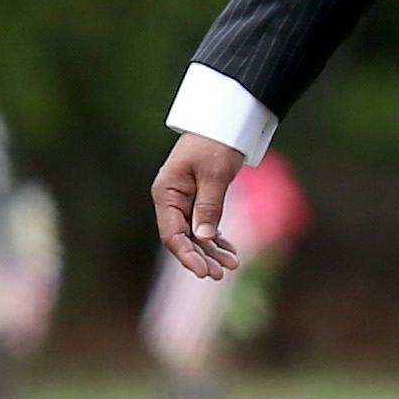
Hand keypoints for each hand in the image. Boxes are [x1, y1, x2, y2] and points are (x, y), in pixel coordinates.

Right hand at [151, 134, 250, 282]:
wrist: (222, 124)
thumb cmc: (215, 145)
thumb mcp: (214, 175)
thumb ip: (209, 206)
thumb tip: (204, 238)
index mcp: (166, 193)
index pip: (172, 234)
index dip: (187, 255)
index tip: (204, 272)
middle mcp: (171, 200)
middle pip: (182, 237)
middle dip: (201, 257)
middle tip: (221, 274)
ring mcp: (183, 200)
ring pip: (194, 234)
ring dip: (211, 251)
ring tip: (232, 265)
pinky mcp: (197, 199)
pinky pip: (203, 225)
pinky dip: (216, 238)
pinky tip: (230, 251)